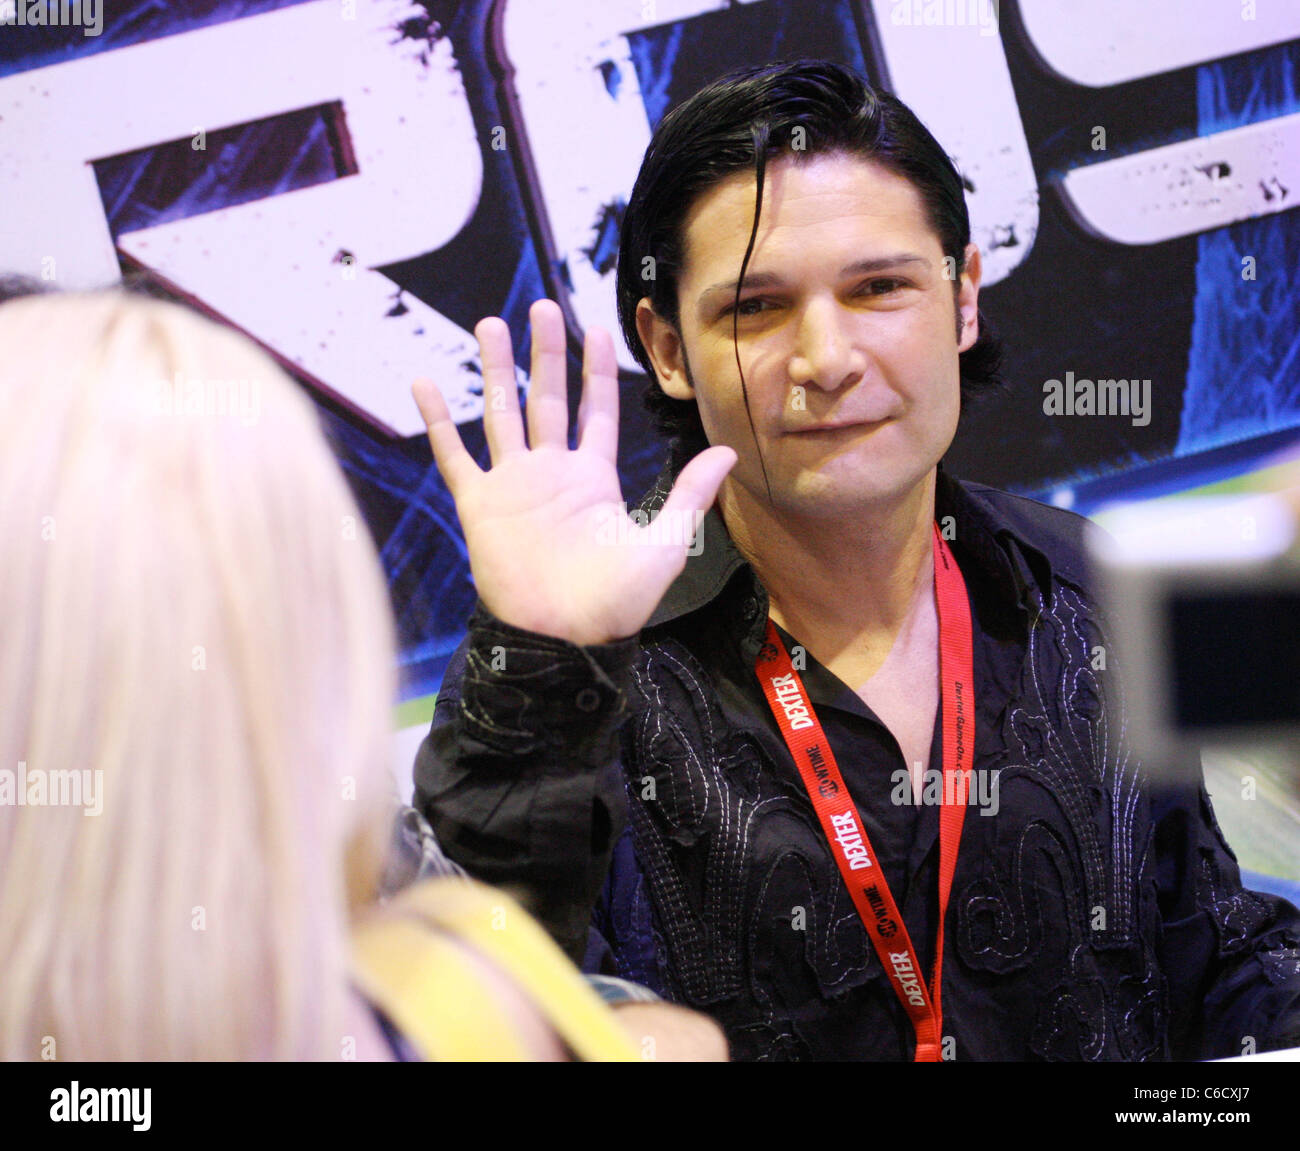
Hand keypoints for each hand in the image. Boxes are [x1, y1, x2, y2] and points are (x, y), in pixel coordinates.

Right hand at [413, 299, 734, 645]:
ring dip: (495, 371)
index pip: (594, 410)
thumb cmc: (616, 601)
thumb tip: (729, 451)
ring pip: (501, 413)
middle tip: (541, 307)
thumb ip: (690, 493)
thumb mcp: (664, 542)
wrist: (564, 637)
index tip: (597, 328)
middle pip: (547, 399)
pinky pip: (454, 455)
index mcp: (593, 478)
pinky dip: (439, 420)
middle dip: (545, 353)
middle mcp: (551, 473)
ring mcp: (513, 485)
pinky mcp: (480, 505)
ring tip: (489, 324)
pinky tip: (425, 383)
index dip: (596, 370)